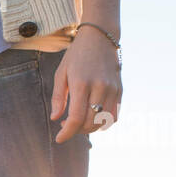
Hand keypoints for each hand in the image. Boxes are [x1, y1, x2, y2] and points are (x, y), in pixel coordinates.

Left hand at [50, 27, 121, 143]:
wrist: (100, 38)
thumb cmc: (76, 56)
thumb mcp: (61, 73)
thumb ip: (57, 97)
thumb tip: (55, 119)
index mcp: (82, 83)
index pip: (76, 118)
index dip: (67, 133)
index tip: (59, 139)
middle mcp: (100, 87)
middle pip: (90, 123)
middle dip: (76, 130)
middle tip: (65, 124)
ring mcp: (113, 89)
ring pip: (104, 122)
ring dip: (89, 128)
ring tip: (78, 121)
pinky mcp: (120, 90)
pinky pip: (114, 115)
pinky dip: (103, 122)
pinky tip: (92, 116)